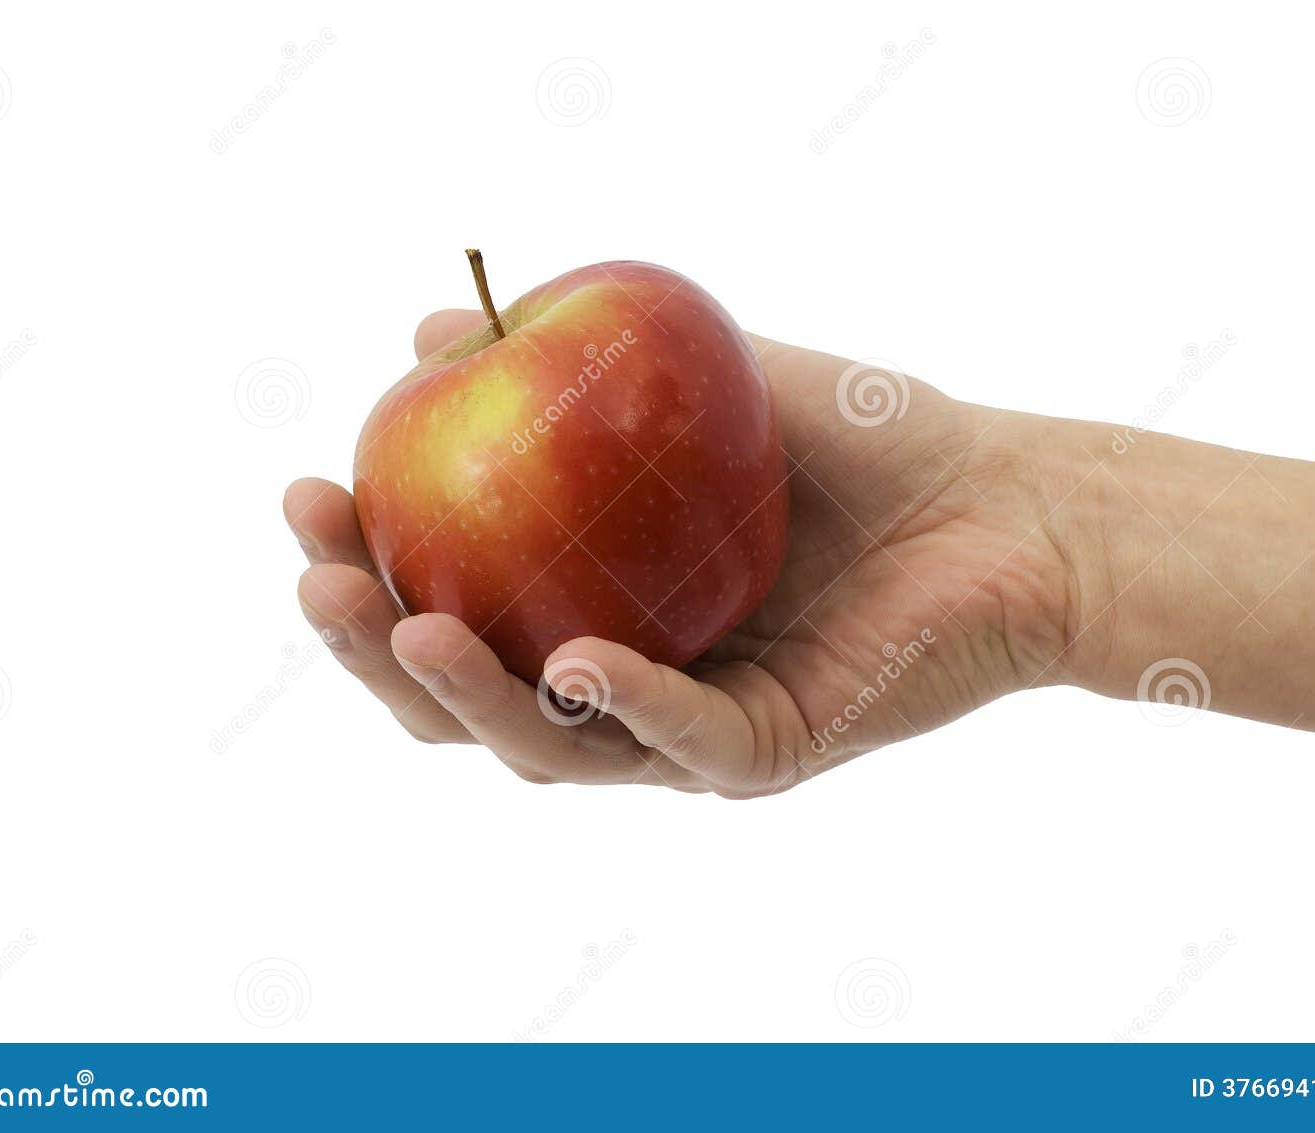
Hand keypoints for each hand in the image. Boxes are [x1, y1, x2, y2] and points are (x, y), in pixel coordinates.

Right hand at [284, 310, 1079, 795]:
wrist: (1003, 500)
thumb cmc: (859, 440)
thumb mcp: (697, 378)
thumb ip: (569, 361)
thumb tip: (430, 330)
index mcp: (589, 603)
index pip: (449, 607)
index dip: (365, 569)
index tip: (310, 492)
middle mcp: (622, 681)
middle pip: (467, 701)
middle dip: (375, 653)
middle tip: (321, 583)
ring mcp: (686, 730)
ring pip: (550, 749)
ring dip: (467, 699)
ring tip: (408, 628)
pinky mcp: (764, 755)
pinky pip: (679, 745)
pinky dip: (623, 706)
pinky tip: (570, 659)